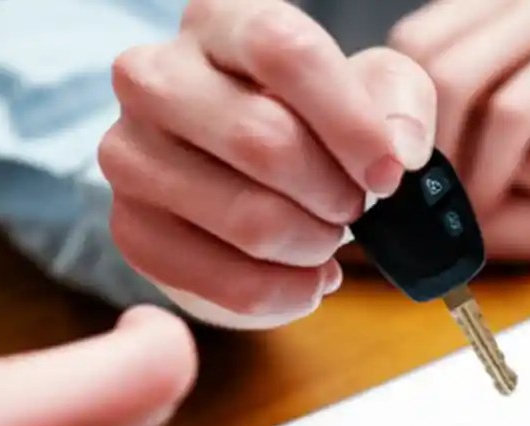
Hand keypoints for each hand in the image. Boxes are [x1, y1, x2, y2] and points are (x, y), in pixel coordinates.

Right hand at [101, 0, 436, 328]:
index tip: (388, 173)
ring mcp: (129, 153)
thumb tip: (397, 154)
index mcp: (220, 20)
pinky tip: (306, 280)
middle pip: (263, 142)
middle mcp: (154, 75)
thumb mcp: (374, 91)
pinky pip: (223, 282)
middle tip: (353, 208)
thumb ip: (400, 105)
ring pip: (248, 220)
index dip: (349, 122)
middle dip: (334, 194)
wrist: (254, 175)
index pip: (284, 54)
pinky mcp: (131, 228)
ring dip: (314, 245)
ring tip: (327, 238)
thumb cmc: (319, 121)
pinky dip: (285, 294)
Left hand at [389, 0, 529, 211]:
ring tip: (484, 217)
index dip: (398, 115)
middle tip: (436, 209)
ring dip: (490, 178)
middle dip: (437, 158)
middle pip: (454, 77)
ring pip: (514, 109)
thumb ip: (482, 82)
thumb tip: (400, 148)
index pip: (421, 44)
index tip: (399, 173)